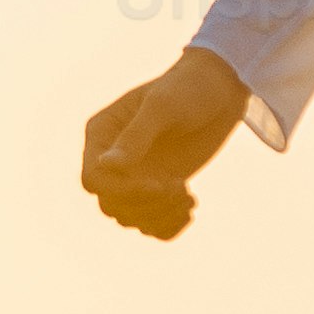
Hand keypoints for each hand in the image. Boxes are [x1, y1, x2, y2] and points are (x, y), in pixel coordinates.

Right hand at [85, 49, 248, 237]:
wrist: (220, 90)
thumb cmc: (188, 88)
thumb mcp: (163, 107)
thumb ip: (136, 136)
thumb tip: (106, 166)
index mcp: (102, 134)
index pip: (93, 180)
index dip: (121, 191)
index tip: (159, 185)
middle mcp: (113, 159)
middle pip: (110, 205)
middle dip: (146, 205)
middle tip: (180, 188)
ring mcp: (136, 175)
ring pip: (130, 218)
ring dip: (160, 217)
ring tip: (189, 198)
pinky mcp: (158, 187)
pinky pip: (152, 223)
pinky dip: (169, 226)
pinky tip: (191, 206)